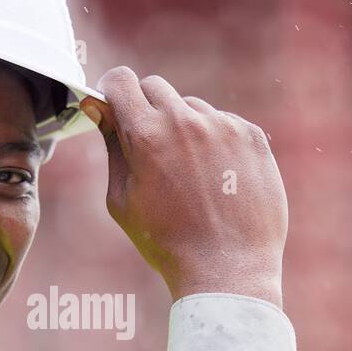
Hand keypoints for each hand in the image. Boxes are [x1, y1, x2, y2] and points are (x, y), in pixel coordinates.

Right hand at [80, 67, 286, 308]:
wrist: (227, 270)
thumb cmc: (166, 242)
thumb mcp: (122, 199)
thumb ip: (111, 146)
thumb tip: (99, 108)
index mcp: (146, 135)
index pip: (121, 80)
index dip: (113, 91)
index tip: (115, 104)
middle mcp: (186, 121)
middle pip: (155, 87)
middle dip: (146, 109)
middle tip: (151, 148)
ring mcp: (224, 126)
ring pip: (192, 107)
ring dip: (184, 128)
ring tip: (190, 175)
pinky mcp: (252, 137)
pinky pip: (224, 123)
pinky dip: (216, 142)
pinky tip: (217, 179)